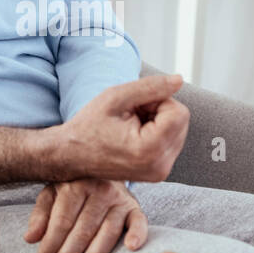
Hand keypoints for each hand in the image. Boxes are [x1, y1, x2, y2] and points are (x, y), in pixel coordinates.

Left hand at [24, 179, 147, 252]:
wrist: (102, 169)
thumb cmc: (75, 185)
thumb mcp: (52, 193)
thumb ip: (40, 215)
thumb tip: (30, 238)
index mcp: (76, 185)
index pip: (62, 221)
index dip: (51, 244)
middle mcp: (100, 190)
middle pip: (83, 231)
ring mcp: (119, 200)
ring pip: (106, 235)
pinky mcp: (134, 207)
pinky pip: (138, 222)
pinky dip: (137, 234)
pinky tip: (130, 248)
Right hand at [56, 75, 189, 182]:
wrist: (72, 155)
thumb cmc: (89, 126)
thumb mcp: (116, 97)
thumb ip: (152, 87)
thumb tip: (179, 80)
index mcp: (150, 150)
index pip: (179, 112)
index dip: (157, 101)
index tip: (133, 107)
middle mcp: (160, 166)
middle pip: (181, 121)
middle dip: (159, 111)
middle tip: (130, 116)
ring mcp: (160, 172)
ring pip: (178, 130)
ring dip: (158, 121)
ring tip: (130, 126)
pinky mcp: (159, 172)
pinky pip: (171, 141)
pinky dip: (157, 133)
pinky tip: (134, 135)